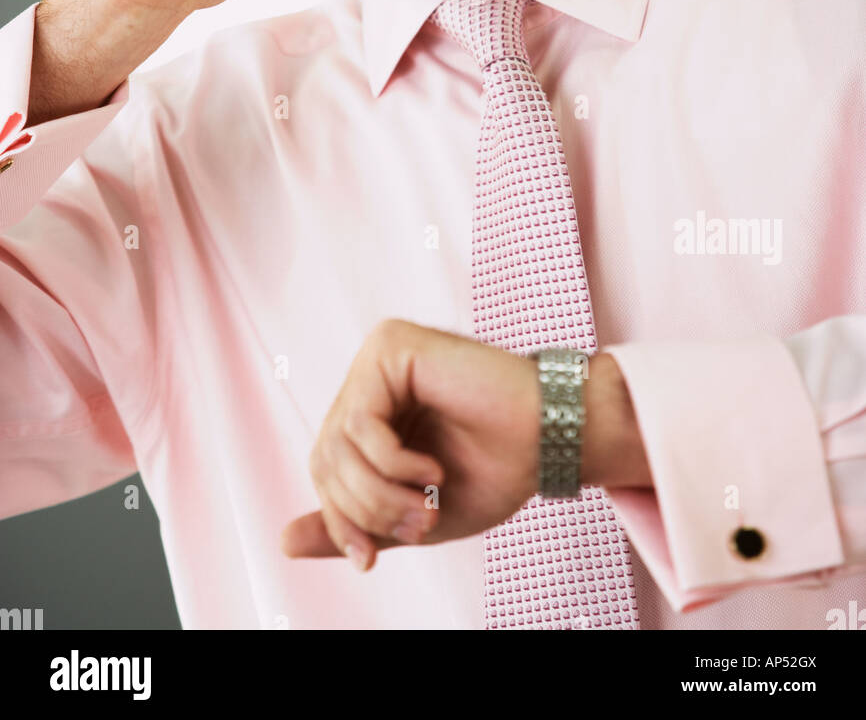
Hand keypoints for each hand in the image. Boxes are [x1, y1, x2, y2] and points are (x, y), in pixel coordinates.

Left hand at [281, 321, 651, 571]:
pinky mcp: (391, 345)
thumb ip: (354, 522)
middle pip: (325, 459)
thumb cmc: (494, 469)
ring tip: (428, 506)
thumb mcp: (411, 511)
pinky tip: (431, 468)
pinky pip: (360, 420)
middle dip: (366, 510)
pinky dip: (392, 462)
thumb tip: (283, 542)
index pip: (325, 470)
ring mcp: (378, 357)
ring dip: (382, 494)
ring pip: (338, 444)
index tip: (369, 561)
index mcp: (374, 410)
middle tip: (420, 527)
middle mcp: (370, 377)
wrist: (549, 440)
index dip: (339, 521)